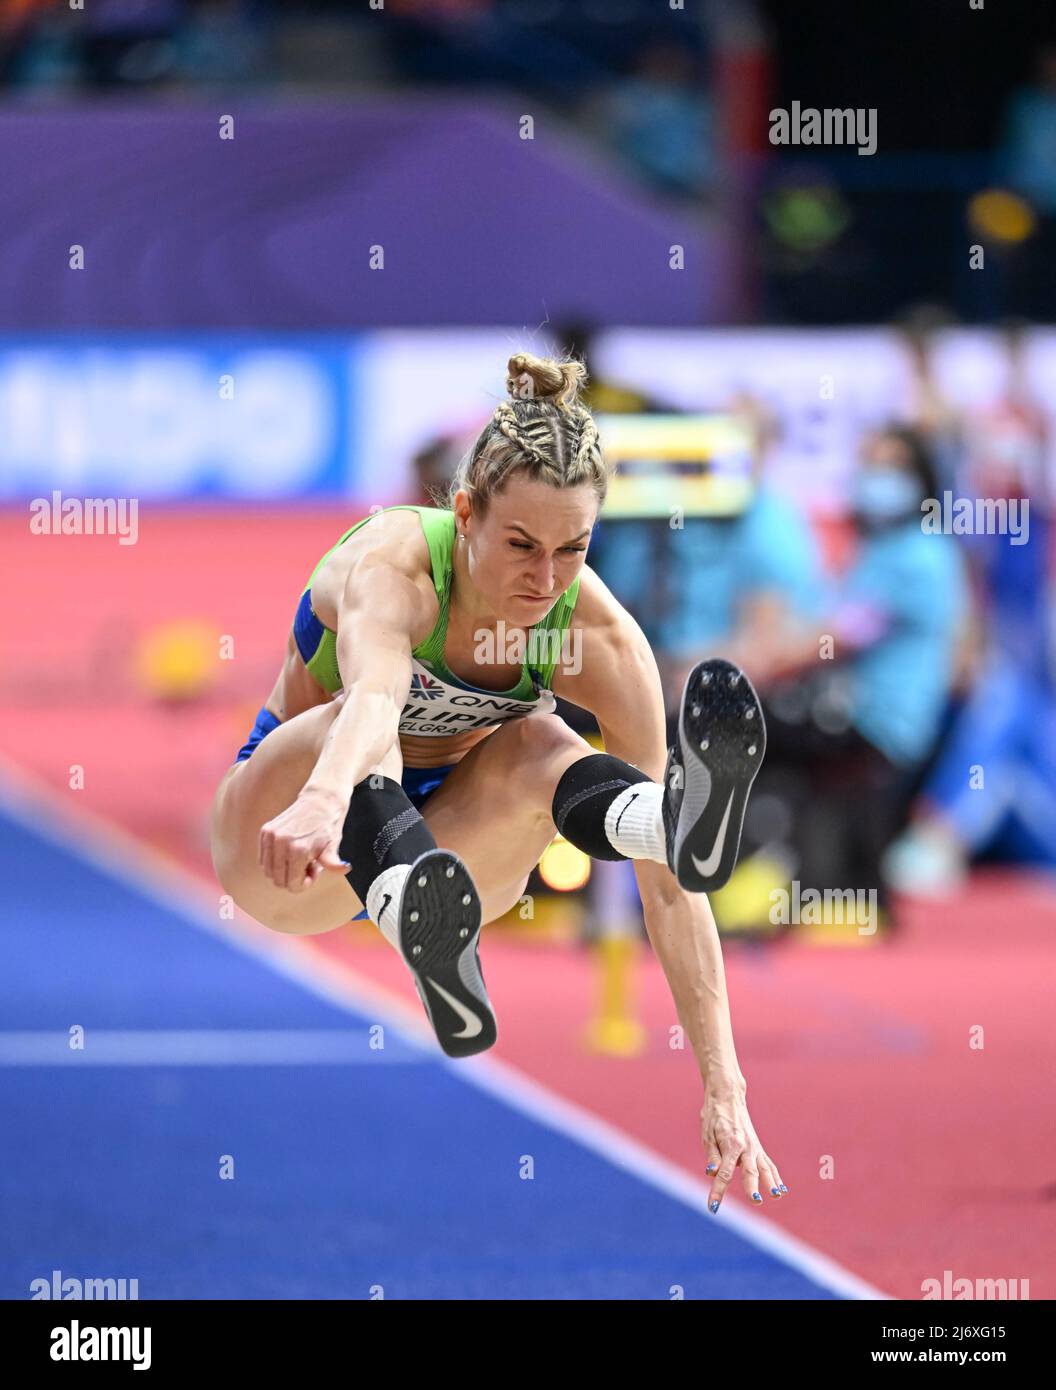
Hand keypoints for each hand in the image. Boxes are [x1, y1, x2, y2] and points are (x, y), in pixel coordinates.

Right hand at [258, 786, 349, 892]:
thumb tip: (346, 868)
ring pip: (268, 872)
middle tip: (307, 865)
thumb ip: (334, 863)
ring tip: (299, 859)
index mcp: (298, 850)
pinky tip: (289, 853)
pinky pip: (263, 860)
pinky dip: (274, 862)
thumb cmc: (328, 827)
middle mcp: (281, 843)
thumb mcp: (333, 847)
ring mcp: (271, 836)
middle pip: (279, 880)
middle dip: (293, 879)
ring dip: (283, 871)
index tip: (313, 872)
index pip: (292, 884)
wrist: (321, 801)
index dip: (304, 884)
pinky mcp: (265, 831)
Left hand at [701, 1084, 787, 1211]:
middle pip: (750, 1170)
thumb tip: (712, 1174)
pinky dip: (776, 1178)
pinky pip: (769, 1164)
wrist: (728, 1096)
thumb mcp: (707, 1134)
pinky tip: (781, 1190)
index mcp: (730, 1143)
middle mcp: (746, 1146)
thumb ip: (712, 1156)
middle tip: (756, 1200)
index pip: (724, 1172)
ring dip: (771, 1182)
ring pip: (765, 1168)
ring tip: (775, 1196)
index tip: (713, 1206)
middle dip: (752, 1186)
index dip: (718, 1191)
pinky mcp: (758, 1148)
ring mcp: (754, 1147)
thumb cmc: (714, 1116)